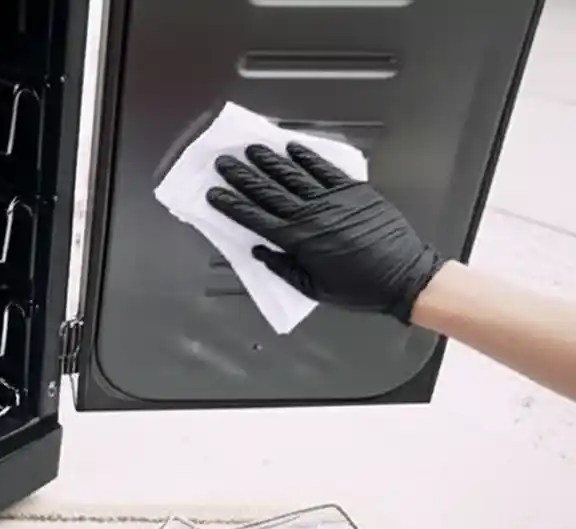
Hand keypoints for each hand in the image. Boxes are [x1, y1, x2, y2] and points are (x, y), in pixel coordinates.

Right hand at [206, 142, 445, 322]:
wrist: (405, 277)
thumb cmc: (359, 288)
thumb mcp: (314, 289)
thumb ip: (283, 269)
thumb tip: (260, 252)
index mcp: (298, 241)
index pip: (255, 218)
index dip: (232, 204)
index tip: (214, 193)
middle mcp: (311, 215)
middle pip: (268, 191)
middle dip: (243, 176)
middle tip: (224, 162)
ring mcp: (333, 199)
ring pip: (293, 175)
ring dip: (269, 161)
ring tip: (251, 148)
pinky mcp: (354, 191)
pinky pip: (325, 170)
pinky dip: (307, 158)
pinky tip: (291, 148)